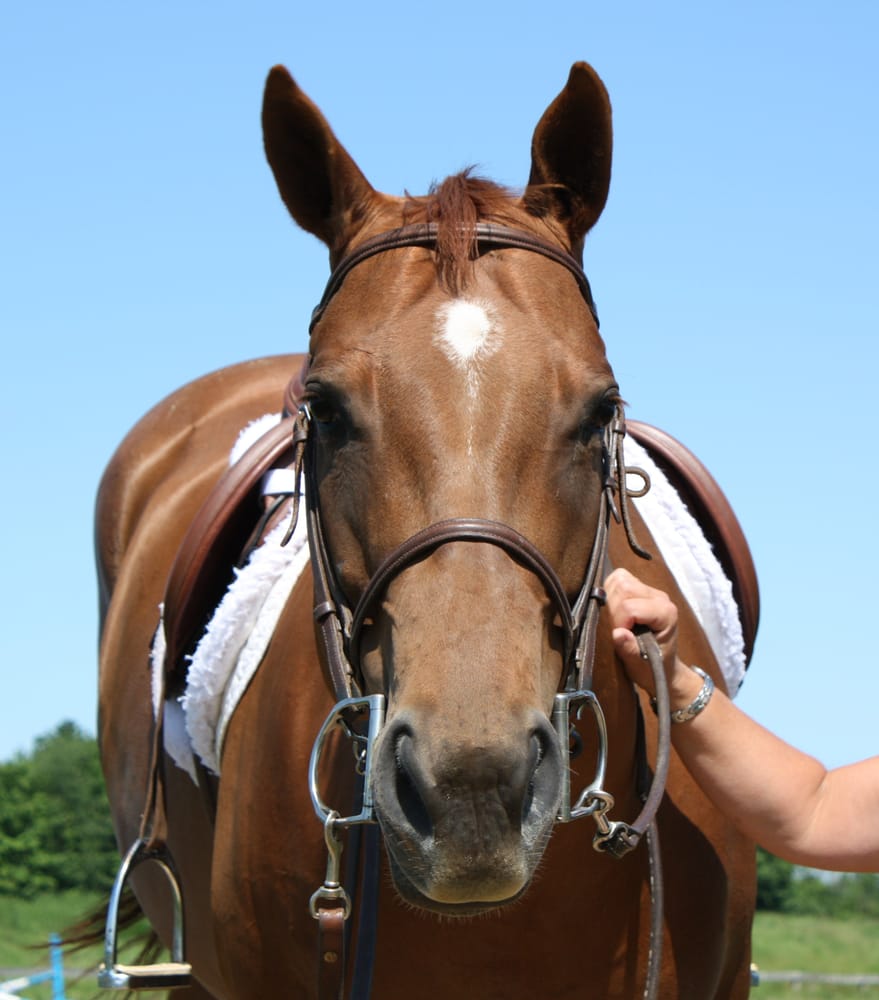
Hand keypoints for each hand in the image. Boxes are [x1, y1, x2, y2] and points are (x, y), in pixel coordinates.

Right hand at [604, 568, 679, 695]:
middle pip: (623, 586)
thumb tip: (618, 633)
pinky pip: (619, 579)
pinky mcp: (641, 589)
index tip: (620, 637)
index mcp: (665, 613)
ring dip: (611, 597)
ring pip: (620, 578)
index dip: (619, 621)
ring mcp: (651, 591)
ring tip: (616, 618)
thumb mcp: (640, 666)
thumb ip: (630, 649)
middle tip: (616, 626)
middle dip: (612, 606)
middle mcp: (659, 597)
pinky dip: (611, 592)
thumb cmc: (653, 668)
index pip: (630, 606)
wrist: (664, 667)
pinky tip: (615, 610)